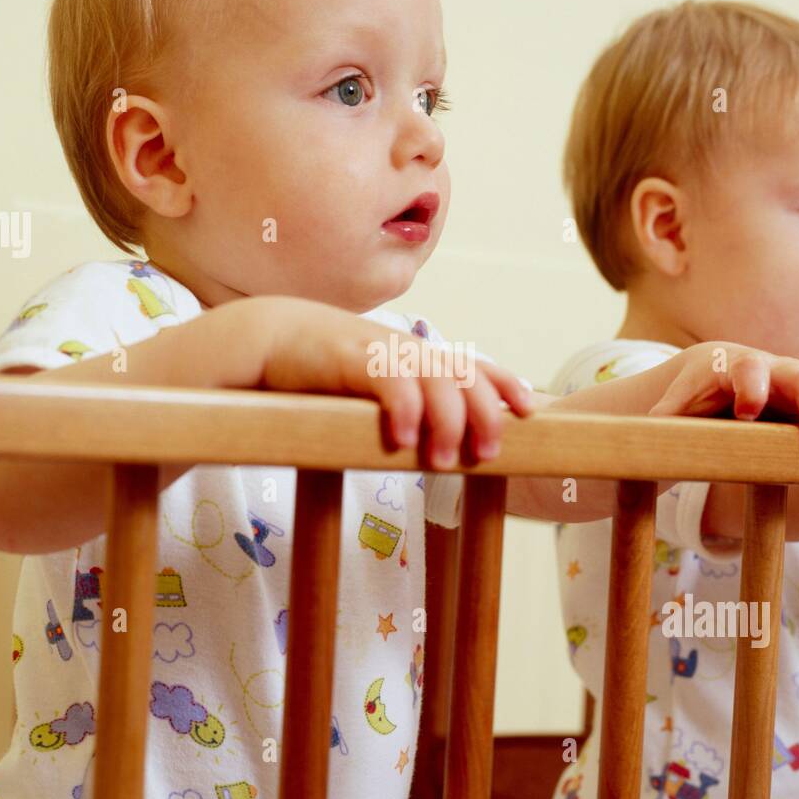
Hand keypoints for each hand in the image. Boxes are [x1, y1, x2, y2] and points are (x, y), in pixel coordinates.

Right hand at [253, 296, 533, 466]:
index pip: (472, 366)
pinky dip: (403, 409)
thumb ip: (403, 402)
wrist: (269, 336)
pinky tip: (402, 439)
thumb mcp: (372, 384)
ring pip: (435, 380)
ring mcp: (380, 351)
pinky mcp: (349, 358)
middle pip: (464, 377)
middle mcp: (405, 350)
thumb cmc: (322, 369)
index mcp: (414, 356)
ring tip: (442, 462)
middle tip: (487, 454)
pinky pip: (388, 381)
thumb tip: (430, 441)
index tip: (529, 409)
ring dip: (447, 422)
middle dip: (484, 414)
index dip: (504, 384)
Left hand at [646, 342, 798, 452]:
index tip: (747, 414)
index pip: (747, 367)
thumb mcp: (676, 406)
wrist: (715, 374)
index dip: (751, 386)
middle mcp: (768, 366)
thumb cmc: (694, 395)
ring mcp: (793, 373)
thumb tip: (643, 432)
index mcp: (731, 368)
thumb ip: (665, 417)